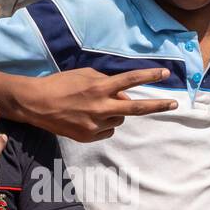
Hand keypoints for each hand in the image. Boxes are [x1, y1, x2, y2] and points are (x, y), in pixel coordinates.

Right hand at [27, 68, 176, 141]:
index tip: (165, 73)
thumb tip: (124, 94)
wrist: (35, 104)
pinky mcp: (88, 137)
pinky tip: (88, 118)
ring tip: (96, 107)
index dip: (149, 76)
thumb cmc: (60, 84)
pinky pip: (107, 131)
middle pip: (136, 108)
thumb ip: (107, 81)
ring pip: (119, 120)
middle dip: (158, 106)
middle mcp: (100, 107)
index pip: (130, 80)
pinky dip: (104, 124)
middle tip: (174, 104)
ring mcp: (95, 124)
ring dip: (116, 112)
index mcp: (99, 87)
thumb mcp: (84, 74)